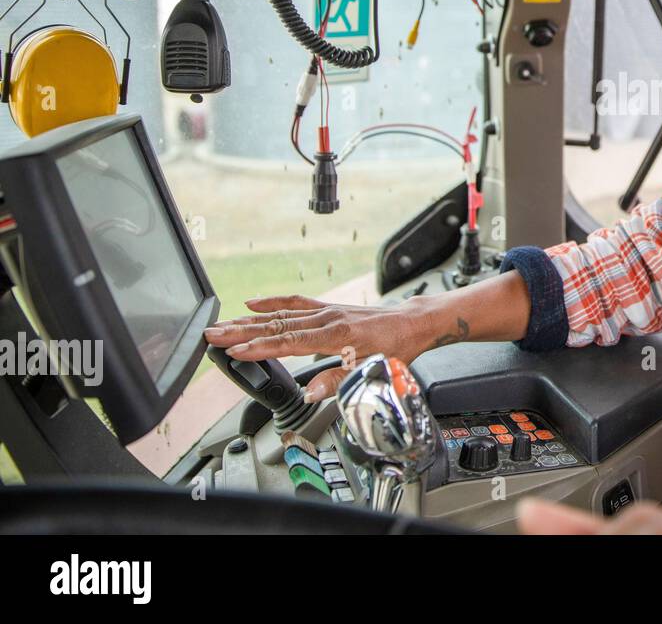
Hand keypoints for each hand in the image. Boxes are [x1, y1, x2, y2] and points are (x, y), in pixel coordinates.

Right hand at [202, 294, 458, 400]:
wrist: (413, 322)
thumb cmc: (396, 346)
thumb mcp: (372, 369)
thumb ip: (338, 380)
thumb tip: (310, 393)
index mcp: (336, 336)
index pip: (290, 342)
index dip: (261, 347)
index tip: (236, 351)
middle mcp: (327, 319)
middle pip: (277, 325)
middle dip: (242, 331)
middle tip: (213, 335)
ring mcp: (326, 311)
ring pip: (281, 314)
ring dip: (249, 319)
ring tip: (223, 323)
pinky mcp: (328, 308)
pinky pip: (295, 303)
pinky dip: (273, 302)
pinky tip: (253, 302)